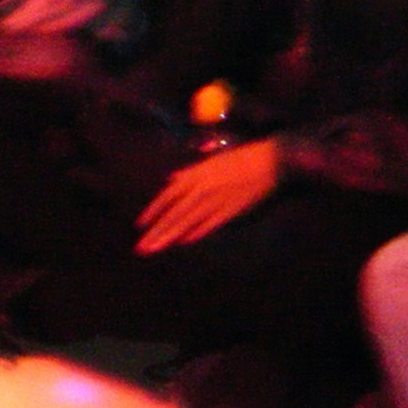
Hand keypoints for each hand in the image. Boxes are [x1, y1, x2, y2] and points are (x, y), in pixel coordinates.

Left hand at [138, 139, 283, 251]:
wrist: (268, 161)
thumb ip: (189, 174)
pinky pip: (211, 223)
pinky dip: (198, 232)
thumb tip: (171, 179)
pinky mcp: (232, 210)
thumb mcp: (208, 162)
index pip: (167, 197)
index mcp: (194, 176)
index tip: (139, 226)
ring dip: (170, 236)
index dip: (153, 211)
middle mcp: (201, 189)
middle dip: (156, 232)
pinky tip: (185, 241)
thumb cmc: (238, 159)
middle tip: (141, 248)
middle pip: (174, 214)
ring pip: (188, 221)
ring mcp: (216, 200)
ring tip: (155, 248)